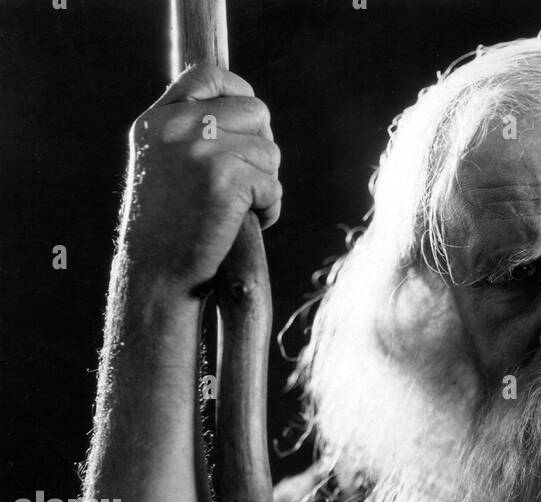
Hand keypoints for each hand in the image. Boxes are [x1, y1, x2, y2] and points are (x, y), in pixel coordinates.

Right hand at [123, 64, 281, 295]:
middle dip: (262, 147)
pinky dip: (270, 210)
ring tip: (242, 211)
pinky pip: (273, 186)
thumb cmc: (163, 233)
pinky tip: (247, 225)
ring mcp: (202, 149)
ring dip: (266, 185)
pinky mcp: (226, 178)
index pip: (208, 75)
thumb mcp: (160, 169)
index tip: (250, 124)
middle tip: (250, 183)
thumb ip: (187, 135)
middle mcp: (177, 126)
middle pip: (255, 112)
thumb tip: (246, 117)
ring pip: (269, 152)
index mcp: (157, 121)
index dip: (240, 93)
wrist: (155, 275)